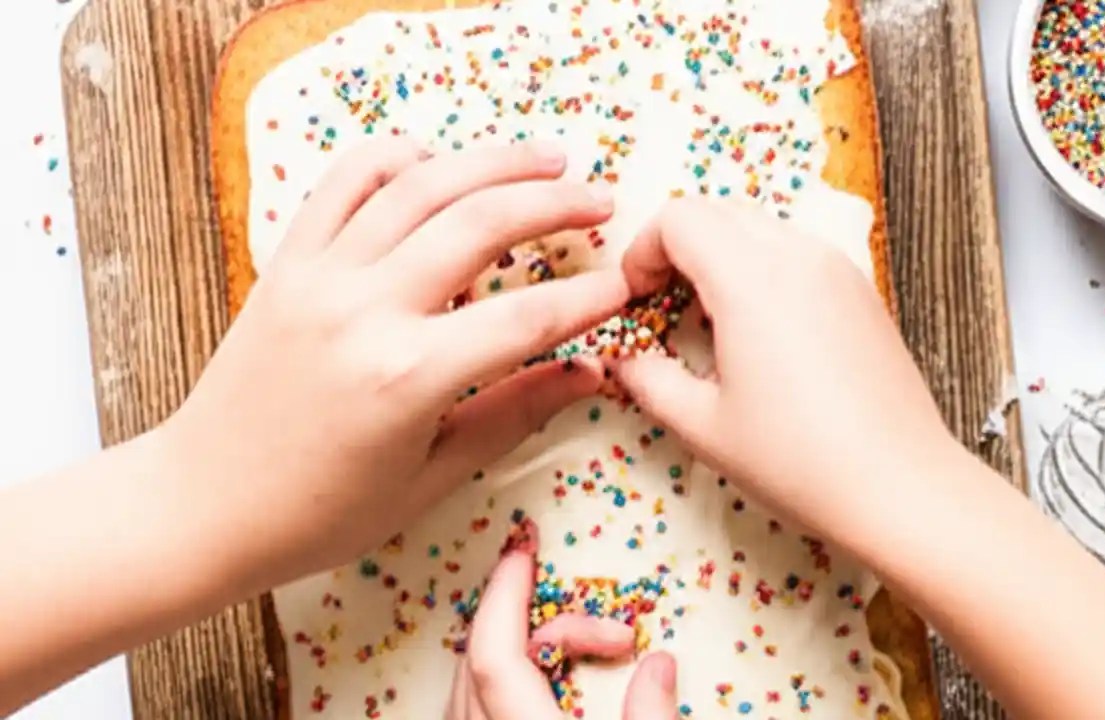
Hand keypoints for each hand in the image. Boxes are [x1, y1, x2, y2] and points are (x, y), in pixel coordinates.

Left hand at [160, 138, 629, 589]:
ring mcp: (319, 276)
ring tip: (545, 158)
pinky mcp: (287, 262)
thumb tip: (587, 374)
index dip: (588, 297)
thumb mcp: (429, 478)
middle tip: (602, 199)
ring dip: (491, 162)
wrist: (203, 504)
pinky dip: (396, 158)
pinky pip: (344, 182)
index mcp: (407, 376)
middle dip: (554, 203)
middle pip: (480, 224)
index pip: (525, 317)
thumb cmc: (318, 512)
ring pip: (418, 185)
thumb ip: (513, 414)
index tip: (626, 282)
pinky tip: (438, 163)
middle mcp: (364, 310)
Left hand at [449, 524, 677, 718]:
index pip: (494, 655)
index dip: (504, 595)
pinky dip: (495, 683)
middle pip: (484, 661)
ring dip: (510, 653)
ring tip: (569, 648)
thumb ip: (651, 716)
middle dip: (536, 625)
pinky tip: (536, 682)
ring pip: (466, 688)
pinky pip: (469, 711)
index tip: (524, 550)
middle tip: (610, 635)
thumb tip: (659, 663)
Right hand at [616, 199, 956, 549]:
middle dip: (677, 247)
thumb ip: (650, 381)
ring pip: (759, 227)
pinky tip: (759, 334)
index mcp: (750, 278)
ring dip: (720, 256)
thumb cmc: (798, 460)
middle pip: (717, 211)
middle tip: (661, 305)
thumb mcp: (704, 426)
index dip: (642, 251)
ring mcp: (837, 268)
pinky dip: (762, 270)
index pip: (679, 218)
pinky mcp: (862, 290)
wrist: (900, 485)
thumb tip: (625, 361)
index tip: (635, 300)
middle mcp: (797, 255)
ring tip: (709, 322)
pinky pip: (797, 253)